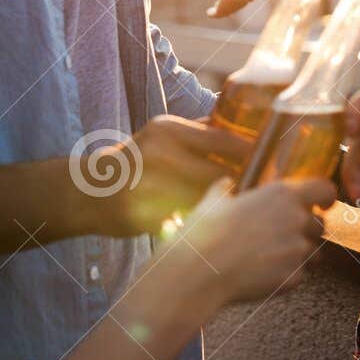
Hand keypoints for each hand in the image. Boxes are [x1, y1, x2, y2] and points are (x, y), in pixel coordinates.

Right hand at [86, 117, 248, 234]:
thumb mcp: (161, 138)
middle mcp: (160, 153)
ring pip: (208, 200)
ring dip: (226, 208)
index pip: (224, 140)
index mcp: (168, 130)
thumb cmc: (135, 164)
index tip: (271, 167)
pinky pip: (188, 222)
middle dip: (242, 187)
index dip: (251, 156)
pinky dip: (203, 225)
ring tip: (242, 214)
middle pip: (220, 174)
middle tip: (262, 198)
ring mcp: (150, 186)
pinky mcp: (146, 215)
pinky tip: (211, 228)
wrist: (88, 191)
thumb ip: (199, 135)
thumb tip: (245, 136)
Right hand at [179, 176, 332, 301]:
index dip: (326, 196)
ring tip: (270, 257)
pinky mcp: (293, 277)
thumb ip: (226, 189)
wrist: (199, 271)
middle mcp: (296, 220)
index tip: (323, 203)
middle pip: (319, 224)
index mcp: (282, 195)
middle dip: (306, 230)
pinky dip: (287, 275)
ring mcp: (297, 250)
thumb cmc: (204, 232)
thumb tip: (225, 184)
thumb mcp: (213, 201)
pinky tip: (263, 274)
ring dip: (299, 253)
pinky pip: (299, 274)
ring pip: (313, 252)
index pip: (324, 189)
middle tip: (281, 236)